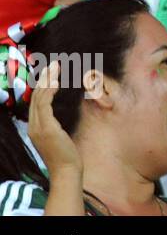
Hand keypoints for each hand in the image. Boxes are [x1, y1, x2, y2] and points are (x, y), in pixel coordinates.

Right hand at [28, 60, 81, 178]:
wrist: (66, 170)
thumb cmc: (66, 154)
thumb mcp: (58, 136)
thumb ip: (54, 125)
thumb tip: (57, 115)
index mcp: (34, 127)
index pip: (36, 102)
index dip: (42, 86)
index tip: (51, 73)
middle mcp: (33, 126)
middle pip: (35, 96)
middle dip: (44, 79)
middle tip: (53, 64)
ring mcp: (38, 127)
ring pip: (39, 98)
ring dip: (48, 81)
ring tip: (56, 68)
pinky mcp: (47, 128)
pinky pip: (45, 105)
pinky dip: (50, 92)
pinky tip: (57, 83)